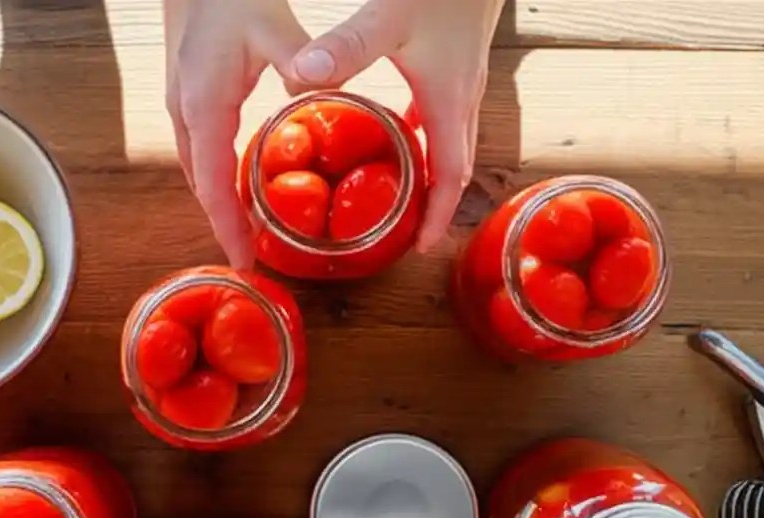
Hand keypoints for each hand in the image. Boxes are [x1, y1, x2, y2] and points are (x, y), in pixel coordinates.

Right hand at [164, 0, 309, 268]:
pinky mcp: (188, 94)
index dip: (229, 227)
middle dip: (225, 224)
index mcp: (204, 106)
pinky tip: (241, 184)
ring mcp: (181, 104)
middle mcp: (185, 112)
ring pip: (199, 170)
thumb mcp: (273, 26)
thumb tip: (317, 93)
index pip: (214, 185)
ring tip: (247, 233)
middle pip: (203, 186)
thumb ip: (300, 63)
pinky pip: (201, 149)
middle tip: (253, 260)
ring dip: (220, 202)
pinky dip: (218, 176)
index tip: (246, 262)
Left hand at [285, 0, 504, 252]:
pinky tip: (400, 124)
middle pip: (454, 167)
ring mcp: (464, 78)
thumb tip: (299, 79)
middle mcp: (463, 97)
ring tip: (401, 190)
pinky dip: (425, 130)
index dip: (438, 216)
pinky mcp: (456, 58)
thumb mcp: (389, 14)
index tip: (423, 248)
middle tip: (407, 231)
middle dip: (433, 204)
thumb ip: (346, 48)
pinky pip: (443, 109)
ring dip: (431, 170)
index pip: (451, 177)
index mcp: (449, 101)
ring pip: (451, 140)